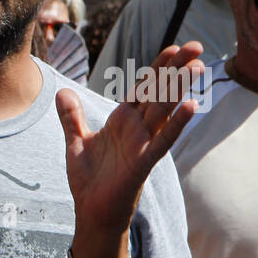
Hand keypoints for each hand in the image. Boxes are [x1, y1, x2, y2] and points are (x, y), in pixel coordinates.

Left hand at [56, 42, 202, 232]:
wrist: (91, 211)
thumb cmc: (89, 179)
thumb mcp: (75, 142)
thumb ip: (71, 117)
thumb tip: (61, 91)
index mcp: (123, 121)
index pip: (143, 88)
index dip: (157, 67)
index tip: (173, 47)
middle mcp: (137, 129)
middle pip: (159, 93)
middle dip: (176, 69)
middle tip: (196, 45)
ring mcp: (143, 144)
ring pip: (164, 111)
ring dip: (179, 89)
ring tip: (197, 67)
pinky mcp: (144, 162)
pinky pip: (163, 141)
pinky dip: (177, 125)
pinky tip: (192, 106)